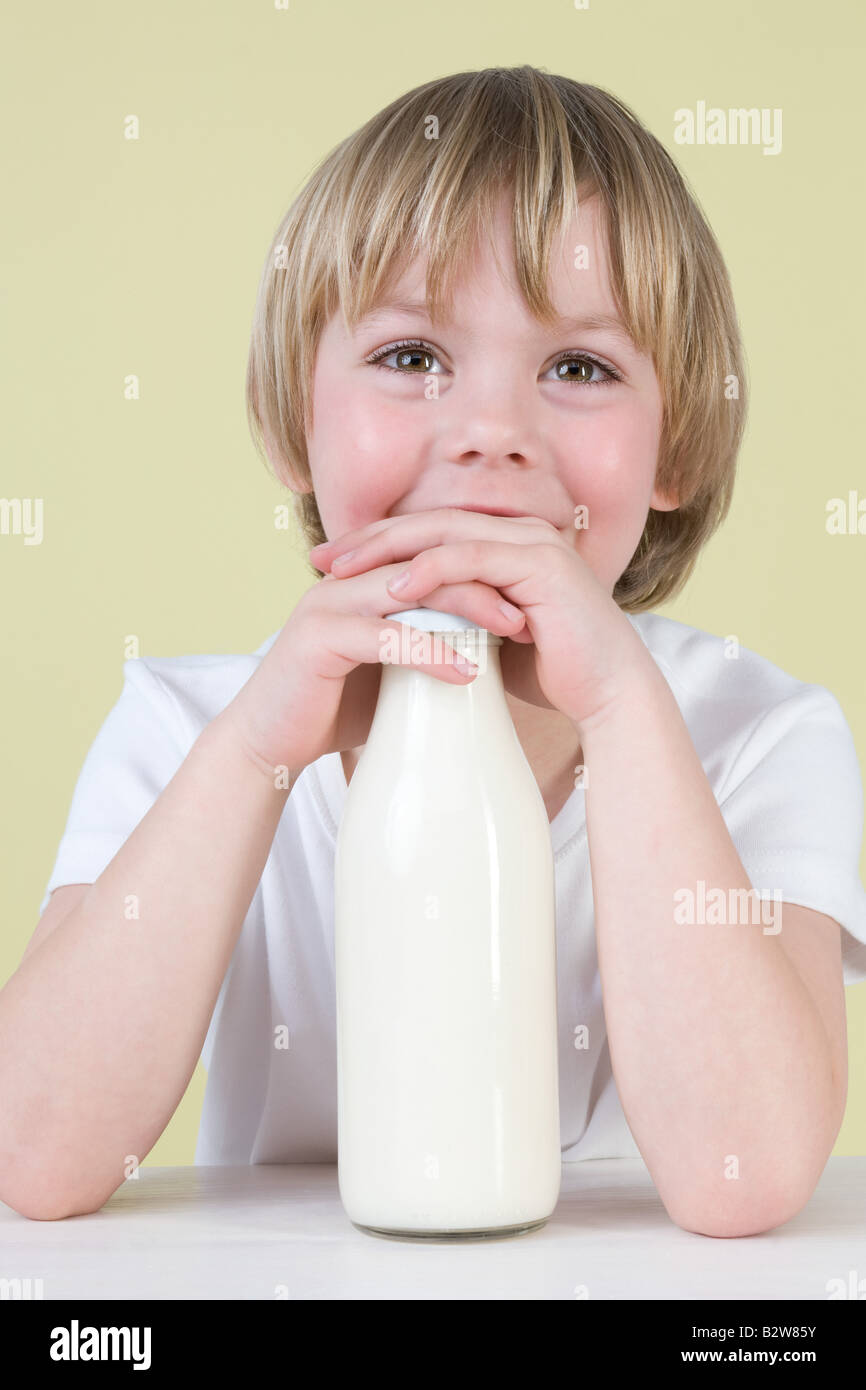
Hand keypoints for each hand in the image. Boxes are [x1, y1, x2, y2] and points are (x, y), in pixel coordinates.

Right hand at [221, 523, 532, 777]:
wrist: (269, 741)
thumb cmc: (333, 707)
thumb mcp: (389, 669)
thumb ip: (424, 647)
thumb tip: (486, 654)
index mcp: (361, 578)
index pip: (431, 556)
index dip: (481, 570)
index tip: (530, 595)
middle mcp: (344, 581)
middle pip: (427, 562)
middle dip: (485, 580)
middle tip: (531, 609)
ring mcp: (329, 605)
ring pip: (412, 591)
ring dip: (468, 608)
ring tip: (512, 631)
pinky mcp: (320, 638)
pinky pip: (387, 638)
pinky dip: (431, 653)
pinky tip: (467, 675)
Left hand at [310, 507, 649, 729]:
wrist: (608, 693)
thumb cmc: (554, 674)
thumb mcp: (490, 638)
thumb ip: (458, 619)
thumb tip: (413, 629)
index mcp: (509, 543)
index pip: (432, 531)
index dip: (379, 544)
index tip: (332, 565)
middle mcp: (522, 533)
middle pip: (429, 521)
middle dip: (370, 538)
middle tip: (321, 558)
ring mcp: (534, 543)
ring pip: (444, 531)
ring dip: (388, 549)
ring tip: (344, 571)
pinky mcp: (540, 564)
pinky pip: (472, 557)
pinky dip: (430, 569)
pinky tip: (394, 589)